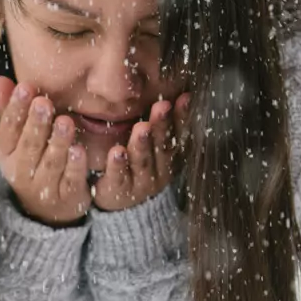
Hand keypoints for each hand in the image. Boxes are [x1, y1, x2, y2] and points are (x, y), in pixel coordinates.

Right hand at [0, 77, 88, 225]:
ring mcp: (42, 186)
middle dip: (36, 124)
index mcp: (5, 153)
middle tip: (44, 103)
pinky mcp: (65, 196)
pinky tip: (79, 150)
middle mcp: (20, 171)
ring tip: (65, 122)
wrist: (46, 210)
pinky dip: (75, 166)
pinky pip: (70, 180)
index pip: (8, 129)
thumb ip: (9, 110)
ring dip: (57, 142)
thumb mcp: (15, 139)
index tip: (26, 88)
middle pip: (29, 145)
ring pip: (50, 162)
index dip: (16, 109)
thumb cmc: (31, 162)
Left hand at [91, 93, 188, 211]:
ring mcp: (140, 182)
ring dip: (142, 144)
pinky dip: (118, 164)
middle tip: (161, 107)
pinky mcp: (119, 190)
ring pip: (142, 161)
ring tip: (141, 127)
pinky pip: (119, 176)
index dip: (182, 118)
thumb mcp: (153, 150)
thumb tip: (178, 94)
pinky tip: (116, 151)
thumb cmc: (138, 168)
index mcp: (169, 158)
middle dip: (162, 126)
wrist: (123, 207)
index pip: (178, 135)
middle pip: (162, 147)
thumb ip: (161, 127)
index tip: (184, 98)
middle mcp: (160, 171)